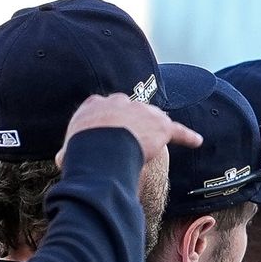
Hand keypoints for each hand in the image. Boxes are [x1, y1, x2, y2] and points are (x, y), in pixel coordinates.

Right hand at [56, 93, 200, 167]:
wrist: (101, 144)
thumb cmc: (80, 150)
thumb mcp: (68, 149)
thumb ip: (70, 151)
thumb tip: (63, 160)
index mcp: (95, 103)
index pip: (105, 108)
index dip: (108, 121)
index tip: (108, 130)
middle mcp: (120, 102)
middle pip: (131, 110)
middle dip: (133, 122)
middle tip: (132, 138)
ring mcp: (142, 111)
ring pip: (153, 118)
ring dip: (155, 129)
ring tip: (157, 140)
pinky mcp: (161, 125)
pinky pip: (178, 130)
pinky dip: (187, 136)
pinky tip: (197, 141)